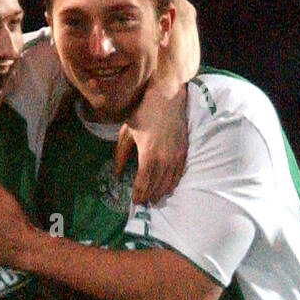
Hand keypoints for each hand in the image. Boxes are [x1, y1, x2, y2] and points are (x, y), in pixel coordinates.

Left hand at [115, 81, 187, 204]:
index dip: (138, 195)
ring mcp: (175, 156)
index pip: (142, 183)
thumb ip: (121, 155)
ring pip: (168, 183)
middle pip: (156, 186)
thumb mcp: (127, 132)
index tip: (134, 201)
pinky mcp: (184, 152)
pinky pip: (179, 174)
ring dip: (160, 193)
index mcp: (148, 155)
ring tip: (154, 198)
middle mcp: (163, 160)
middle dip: (148, 196)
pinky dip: (173, 183)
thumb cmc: (143, 111)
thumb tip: (116, 173)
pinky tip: (168, 189)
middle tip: (143, 203)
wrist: (168, 96)